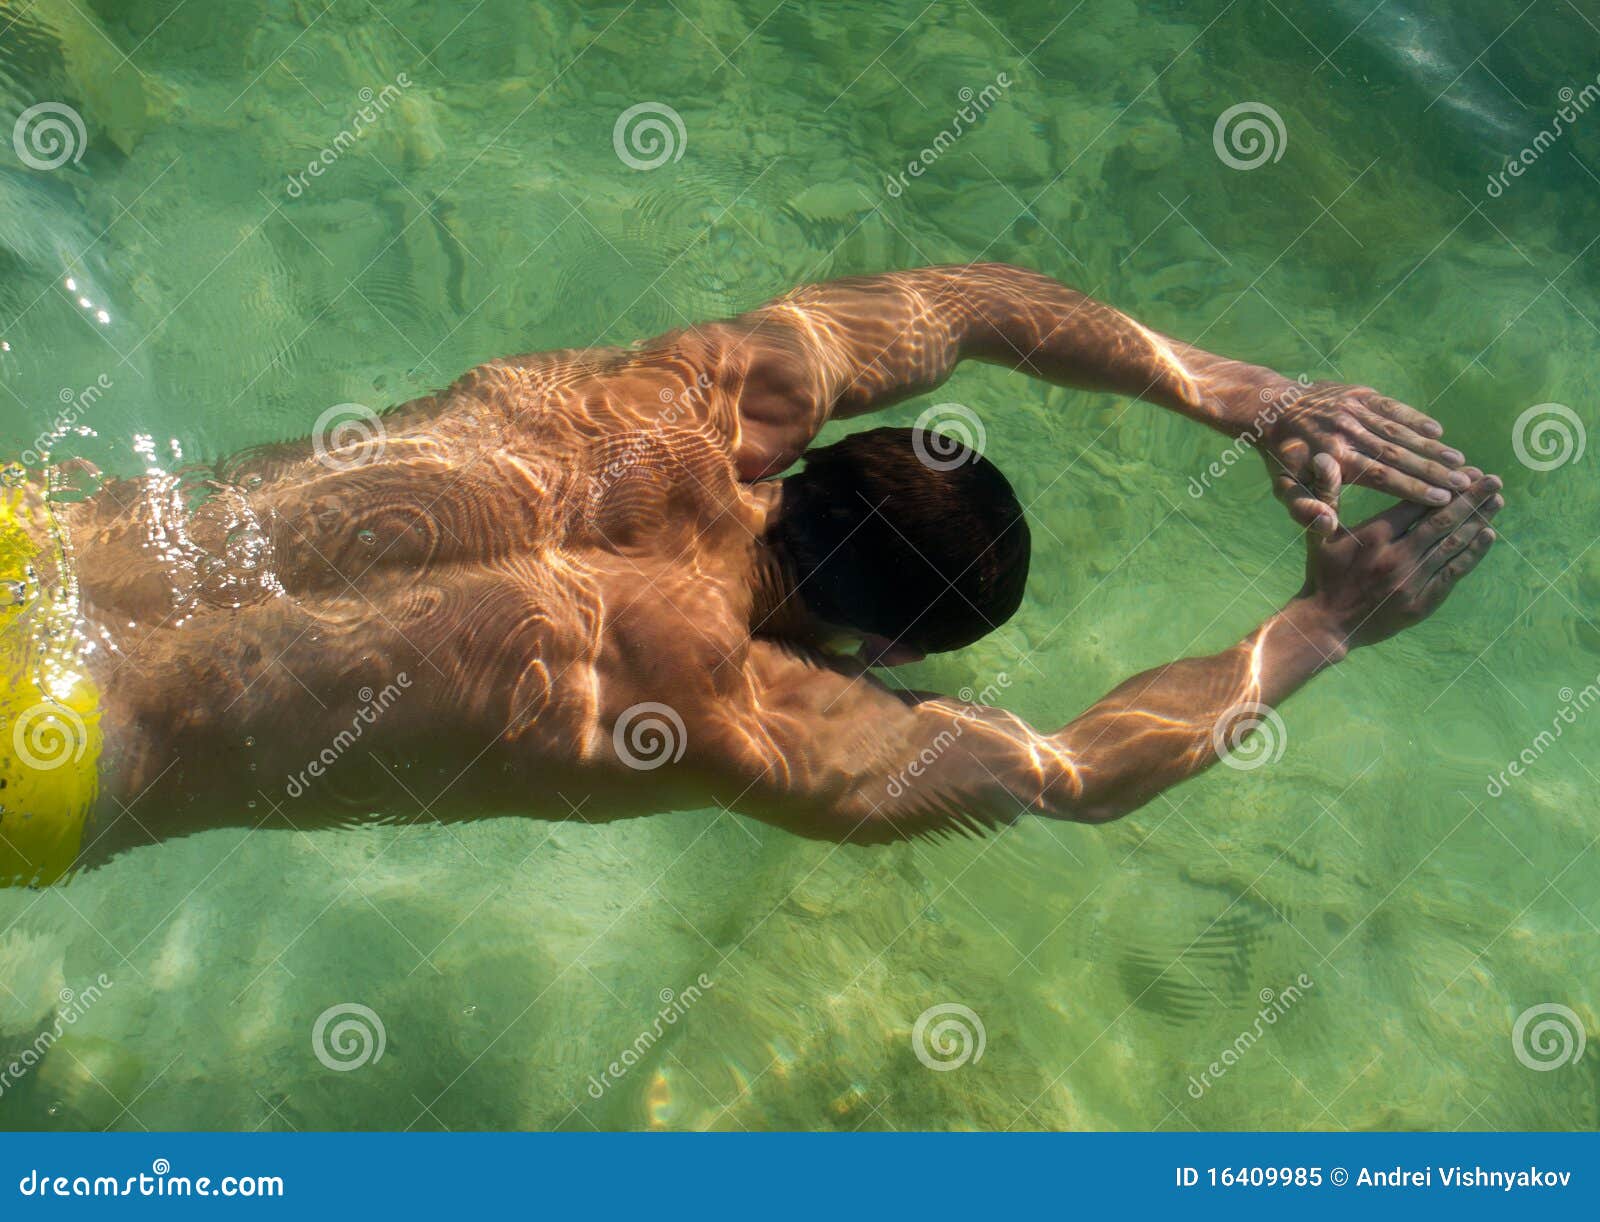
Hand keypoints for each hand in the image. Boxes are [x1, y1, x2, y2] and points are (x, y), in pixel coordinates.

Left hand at [1237, 376, 1469, 534]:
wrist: (1269, 408)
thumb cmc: (1282, 459)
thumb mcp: (1284, 489)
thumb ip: (1305, 509)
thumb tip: (1329, 525)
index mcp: (1333, 459)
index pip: (1381, 477)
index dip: (1413, 488)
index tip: (1443, 500)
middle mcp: (1347, 433)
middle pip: (1398, 455)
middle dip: (1433, 471)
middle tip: (1466, 484)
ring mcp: (1353, 410)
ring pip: (1399, 432)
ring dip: (1431, 448)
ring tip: (1460, 462)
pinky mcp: (1358, 393)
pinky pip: (1391, 407)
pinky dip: (1414, 418)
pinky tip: (1437, 433)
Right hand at [1294, 459, 1501, 653]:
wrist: (1327, 624)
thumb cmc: (1323, 574)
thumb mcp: (1317, 534)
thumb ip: (1325, 495)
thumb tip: (1323, 459)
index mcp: (1373, 537)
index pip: (1416, 504)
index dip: (1443, 485)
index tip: (1465, 470)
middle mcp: (1396, 556)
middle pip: (1441, 522)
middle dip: (1471, 498)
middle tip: (1494, 479)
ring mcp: (1411, 581)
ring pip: (1452, 545)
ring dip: (1478, 521)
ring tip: (1497, 501)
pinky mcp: (1421, 603)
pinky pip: (1452, 574)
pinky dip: (1472, 554)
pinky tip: (1488, 535)